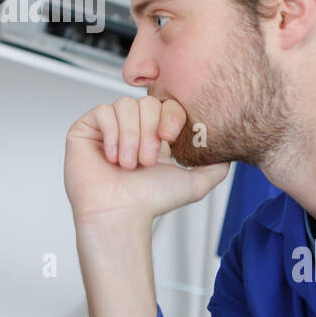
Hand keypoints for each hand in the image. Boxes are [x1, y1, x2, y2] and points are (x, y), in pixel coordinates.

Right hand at [64, 95, 229, 228]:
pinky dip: (112, 134)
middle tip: (146, 161)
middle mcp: (131, 128)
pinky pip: (103, 111)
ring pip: (125, 105)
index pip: (165, 104)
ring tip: (128, 163)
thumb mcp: (195, 183)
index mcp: (153, 135)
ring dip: (131, 136)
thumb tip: (229, 153)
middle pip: (146, 102)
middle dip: (149, 132)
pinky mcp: (86, 129)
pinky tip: (111, 156)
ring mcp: (108, 127)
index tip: (169, 139)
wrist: (120, 215)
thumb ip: (216, 167)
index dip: (170, 116)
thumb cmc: (149, 202)